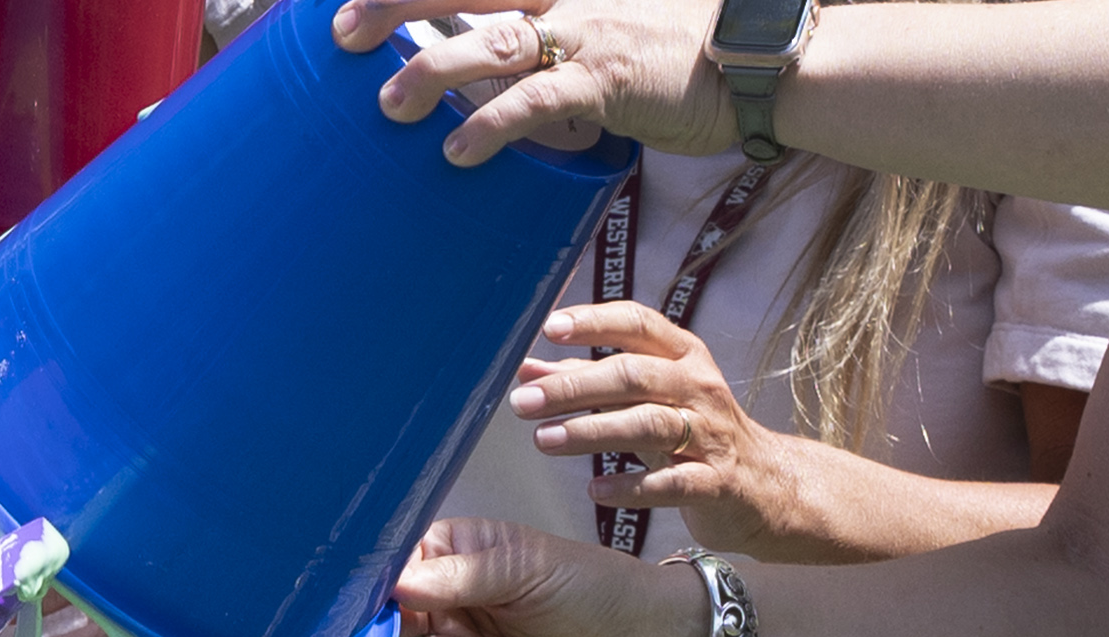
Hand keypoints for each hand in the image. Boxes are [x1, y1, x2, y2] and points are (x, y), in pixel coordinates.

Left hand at [336, 0, 734, 164]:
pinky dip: (491, 124)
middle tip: (345, 33)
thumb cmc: (683, 50)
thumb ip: (553, 42)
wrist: (762, 57)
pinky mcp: (609, 79)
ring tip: (389, 103)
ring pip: (495, 39)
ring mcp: (589, 30)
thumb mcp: (610, 28)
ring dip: (433, 69)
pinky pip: (537, 99)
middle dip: (400, 6)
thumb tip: (499, 80)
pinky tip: (458, 151)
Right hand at [392, 518, 709, 636]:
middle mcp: (451, 611)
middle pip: (397, 629)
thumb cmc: (588, 584)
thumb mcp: (524, 564)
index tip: (388, 599)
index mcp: (452, 564)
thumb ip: (461, 576)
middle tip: (431, 632)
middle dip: (411, 635)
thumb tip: (396, 585)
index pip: (396, 574)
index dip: (383, 588)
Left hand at [510, 303, 814, 557]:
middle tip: (524, 402)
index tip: (549, 328)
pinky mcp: (716, 482)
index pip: (638, 324)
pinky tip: (594, 490)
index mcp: (682, 357)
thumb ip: (588, 383)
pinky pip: (671, 483)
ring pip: (650, 424)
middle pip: (634, 375)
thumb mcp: (645, 401)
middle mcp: (699, 387)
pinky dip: (631, 488)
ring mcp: (711, 434)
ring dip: (592, 432)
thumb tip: (526, 370)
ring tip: (544, 441)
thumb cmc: (694, 433)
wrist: (766, 485)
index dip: (595, 323)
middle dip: (575, 387)